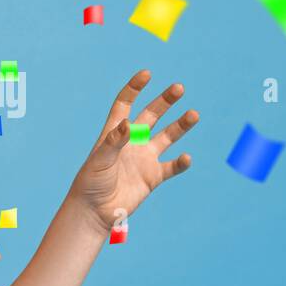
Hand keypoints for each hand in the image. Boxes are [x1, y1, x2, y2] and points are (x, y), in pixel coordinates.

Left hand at [68, 69, 198, 235]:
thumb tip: (128, 123)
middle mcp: (133, 141)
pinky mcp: (153, 177)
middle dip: (165, 101)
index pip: (125, 104)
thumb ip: (114, 141)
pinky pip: (171, 167)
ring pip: (167, 136)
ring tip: (194, 114)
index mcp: (115, 132)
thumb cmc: (91, 182)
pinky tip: (186, 158)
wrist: (94, 211)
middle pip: (152, 115)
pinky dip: (181, 163)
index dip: (135, 88)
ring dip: (181, 125)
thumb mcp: (100, 159)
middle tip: (179, 88)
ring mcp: (144, 158)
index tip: (147, 74)